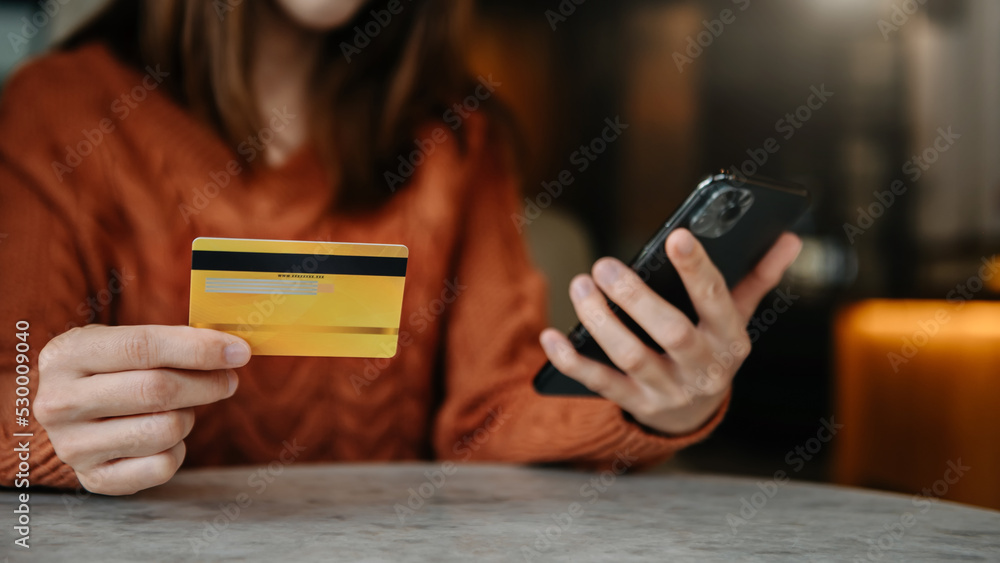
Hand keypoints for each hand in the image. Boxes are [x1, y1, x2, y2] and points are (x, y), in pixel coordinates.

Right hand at [35, 324, 250, 494]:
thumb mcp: (123, 340)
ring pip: (165, 429)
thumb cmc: (110, 367)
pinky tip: (166, 436)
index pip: (142, 347)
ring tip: (180, 407)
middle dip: (207, 383)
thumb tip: (231, 349)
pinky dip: (178, 449)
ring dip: (189, 417)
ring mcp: (73, 445)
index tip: (238, 351)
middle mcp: (60, 402)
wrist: (70, 409)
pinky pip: (162, 466)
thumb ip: (172, 340)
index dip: (198, 348)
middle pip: (157, 390)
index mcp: (68, 355)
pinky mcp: (94, 478)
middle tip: (228, 379)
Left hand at [539, 229, 802, 435]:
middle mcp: (703, 368)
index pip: (716, 299)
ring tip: (580, 284)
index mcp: (731, 339)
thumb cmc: (711, 346)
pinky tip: (552, 336)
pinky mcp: (636, 405)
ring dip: (601, 321)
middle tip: (604, 263)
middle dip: (636, 297)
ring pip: (631, 357)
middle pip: (670, 332)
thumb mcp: (738, 316)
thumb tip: (790, 237)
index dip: (697, 269)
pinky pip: (601, 384)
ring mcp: (668, 390)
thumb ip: (758, 277)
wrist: (695, 413)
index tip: (677, 235)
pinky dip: (573, 361)